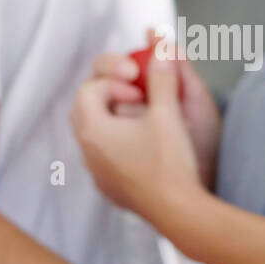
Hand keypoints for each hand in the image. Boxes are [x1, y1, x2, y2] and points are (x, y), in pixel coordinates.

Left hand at [87, 30, 221, 187]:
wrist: (179, 212)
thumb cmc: (169, 163)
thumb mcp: (167, 113)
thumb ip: (161, 78)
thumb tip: (161, 51)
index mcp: (94, 131)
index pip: (89, 90)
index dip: (114, 81)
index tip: (139, 88)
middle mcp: (88, 153)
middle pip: (84, 111)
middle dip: (109, 96)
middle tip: (136, 97)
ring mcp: (98, 174)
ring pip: (94, 136)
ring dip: (114, 120)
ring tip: (143, 120)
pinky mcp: (111, 189)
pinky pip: (106, 158)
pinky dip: (120, 143)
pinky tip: (146, 146)